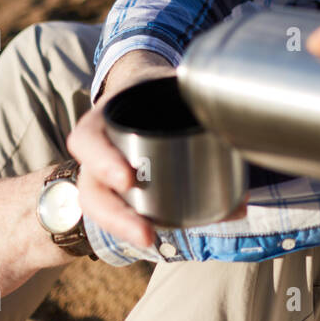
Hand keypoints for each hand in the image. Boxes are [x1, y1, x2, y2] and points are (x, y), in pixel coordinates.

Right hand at [68, 50, 246, 250]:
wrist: (149, 90)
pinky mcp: (124, 191)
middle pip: (91, 190)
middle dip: (116, 216)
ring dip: (126, 227)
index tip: (129, 179)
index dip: (103, 161)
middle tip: (146, 232)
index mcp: (102, 120)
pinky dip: (148, 223)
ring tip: (152, 239)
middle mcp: (98, 152)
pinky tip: (172, 232)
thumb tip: (232, 114)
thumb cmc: (157, 88)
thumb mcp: (168, 81)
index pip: (86, 141)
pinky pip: (126, 212)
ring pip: (103, 208)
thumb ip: (194, 90)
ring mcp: (106, 175)